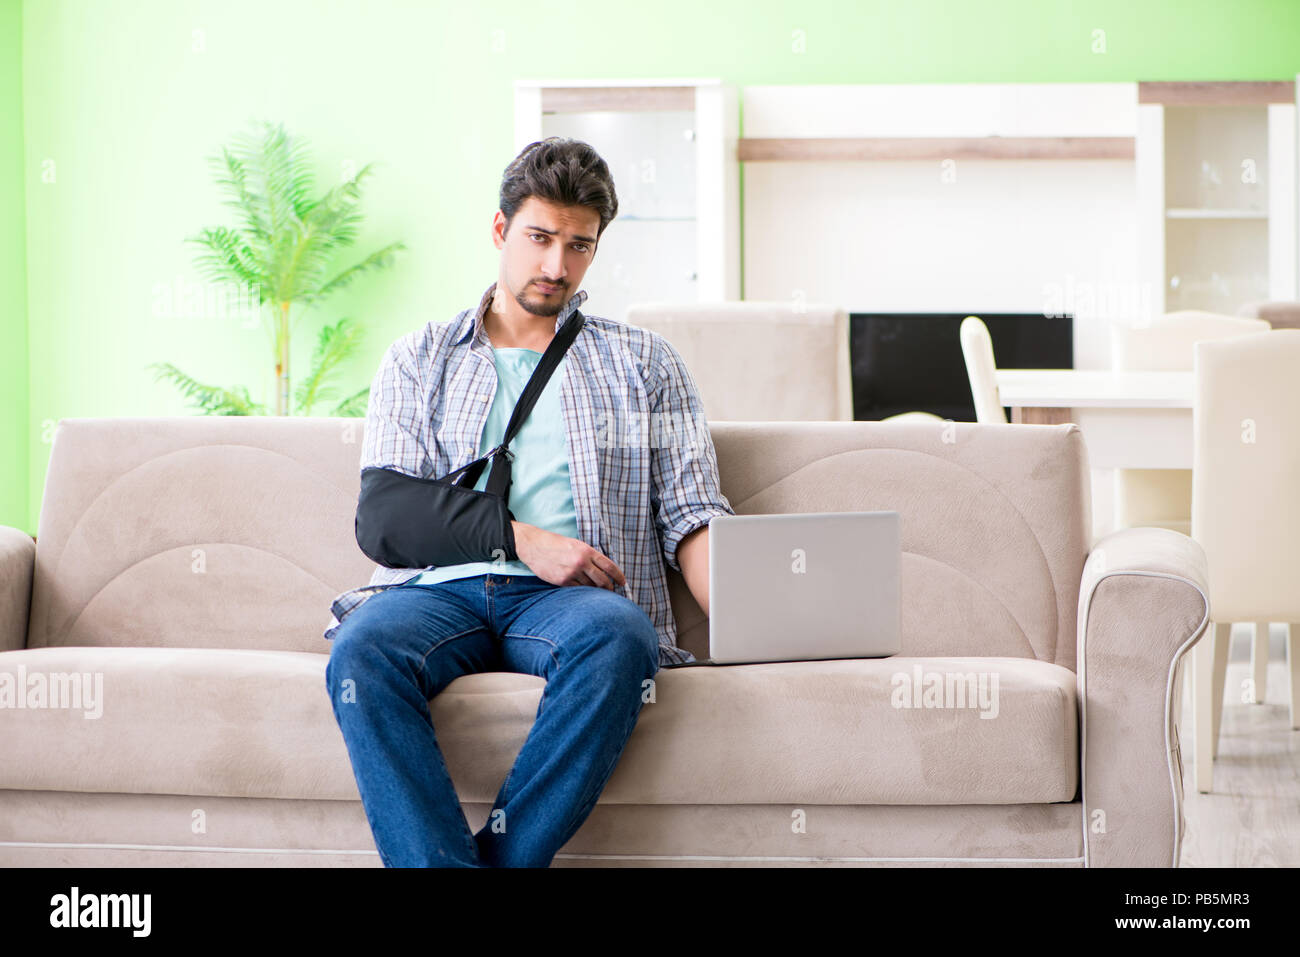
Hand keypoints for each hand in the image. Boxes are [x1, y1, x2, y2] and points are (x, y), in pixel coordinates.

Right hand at [512, 521, 626, 589]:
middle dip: (609, 587)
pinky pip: (577, 589)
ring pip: (590, 586)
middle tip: (612, 590)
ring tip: (598, 592)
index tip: (623, 582)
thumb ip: (590, 555)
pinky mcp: (562, 581)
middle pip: (602, 580)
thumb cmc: (556, 544)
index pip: (609, 566)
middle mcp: (581, 562)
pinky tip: (584, 591)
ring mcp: (571, 572)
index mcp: (587, 550)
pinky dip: (582, 591)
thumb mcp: (576, 544)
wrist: (534, 546)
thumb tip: (603, 569)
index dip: (618, 575)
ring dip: (595, 590)